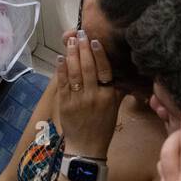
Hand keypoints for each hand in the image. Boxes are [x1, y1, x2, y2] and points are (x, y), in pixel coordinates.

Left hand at [54, 28, 121, 156]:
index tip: (94, 40)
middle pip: (87, 68)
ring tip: (70, 41)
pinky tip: (60, 58)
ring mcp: (78, 99)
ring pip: (74, 73)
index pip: (105, 70)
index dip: (99, 54)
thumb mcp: (114, 108)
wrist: (87, 146)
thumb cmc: (102, 127)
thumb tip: (119, 72)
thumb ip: (116, 90)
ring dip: (71, 55)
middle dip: (82, 49)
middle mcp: (94, 96)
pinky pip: (62, 83)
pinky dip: (61, 69)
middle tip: (79, 34)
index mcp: (108, 96)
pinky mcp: (65, 103)